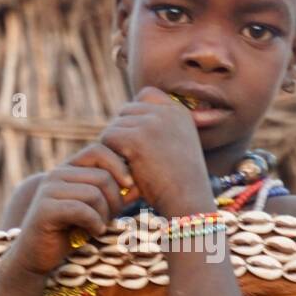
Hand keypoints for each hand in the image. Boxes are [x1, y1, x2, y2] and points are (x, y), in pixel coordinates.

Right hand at [0, 144, 132, 278]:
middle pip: (102, 176)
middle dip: (115, 201)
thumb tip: (138, 184)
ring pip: (94, 193)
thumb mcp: (96, 209)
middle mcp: (57, 173)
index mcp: (69, 168)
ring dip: (104, 215)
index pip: (99, 149)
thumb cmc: (70, 232)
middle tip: (110, 218)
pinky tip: (93, 232)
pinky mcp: (45, 208)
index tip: (130, 186)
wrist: (37, 255)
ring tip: (99, 226)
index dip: (119, 166)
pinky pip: (82, 210)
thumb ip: (113, 194)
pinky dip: (94, 223)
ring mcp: (49, 189)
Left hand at [98, 87, 212, 215]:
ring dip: (116, 147)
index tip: (137, 139)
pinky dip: (111, 155)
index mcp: (179, 112)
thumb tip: (127, 116)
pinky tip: (125, 172)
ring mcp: (152, 122)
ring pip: (115, 125)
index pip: (146, 95)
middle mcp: (167, 111)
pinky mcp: (137, 137)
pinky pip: (108, 138)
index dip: (136, 114)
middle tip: (129, 158)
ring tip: (131, 168)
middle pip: (126, 110)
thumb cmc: (180, 183)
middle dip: (123, 132)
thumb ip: (159, 128)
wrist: (187, 201)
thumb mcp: (177, 147)